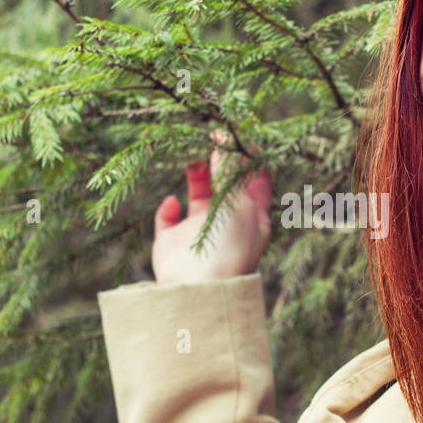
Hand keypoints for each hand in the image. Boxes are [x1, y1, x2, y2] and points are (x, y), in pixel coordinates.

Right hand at [151, 130, 271, 284]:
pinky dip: (167, 208)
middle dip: (220, 161)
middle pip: (225, 184)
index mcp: (253, 218)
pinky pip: (167, 218)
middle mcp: (228, 224)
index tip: (239, 135)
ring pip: (198, 194)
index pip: (255, 183)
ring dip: (195, 173)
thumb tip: (224, 138)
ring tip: (191, 156)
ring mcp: (199, 233)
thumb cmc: (229, 242)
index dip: (249, 159)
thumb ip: (230, 168)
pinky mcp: (172, 243)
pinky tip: (172, 203)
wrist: (200, 287)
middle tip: (212, 136)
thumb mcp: (238, 198)